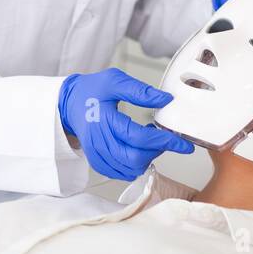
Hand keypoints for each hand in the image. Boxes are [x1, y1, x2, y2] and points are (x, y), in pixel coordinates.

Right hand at [57, 68, 193, 180]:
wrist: (69, 103)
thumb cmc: (92, 90)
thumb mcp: (115, 80)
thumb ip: (140, 90)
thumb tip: (166, 99)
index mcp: (104, 119)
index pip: (139, 137)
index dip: (164, 141)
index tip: (183, 143)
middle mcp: (99, 141)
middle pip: (135, 158)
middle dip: (157, 151)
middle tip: (164, 138)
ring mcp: (96, 154)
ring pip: (130, 169)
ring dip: (147, 158)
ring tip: (150, 141)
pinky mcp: (97, 162)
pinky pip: (121, 173)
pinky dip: (135, 166)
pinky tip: (138, 150)